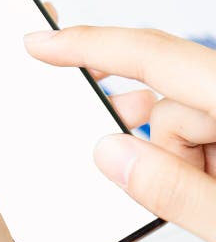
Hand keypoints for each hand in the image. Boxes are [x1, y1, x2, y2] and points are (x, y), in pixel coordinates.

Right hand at [25, 26, 215, 241]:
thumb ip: (174, 191)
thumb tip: (111, 157)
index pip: (151, 54)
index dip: (87, 44)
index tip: (42, 43)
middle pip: (163, 98)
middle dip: (156, 144)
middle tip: (180, 182)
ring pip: (177, 118)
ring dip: (177, 158)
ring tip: (206, 198)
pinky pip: (192, 127)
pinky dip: (188, 156)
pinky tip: (209, 187)